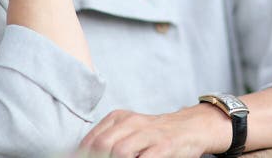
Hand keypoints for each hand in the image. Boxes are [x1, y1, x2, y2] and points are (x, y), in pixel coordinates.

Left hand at [78, 106, 228, 157]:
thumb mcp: (129, 129)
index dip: (81, 155)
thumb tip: (80, 154)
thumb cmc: (154, 134)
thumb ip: (108, 140)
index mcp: (119, 118)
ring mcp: (149, 134)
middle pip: (102, 144)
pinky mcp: (165, 146)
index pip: (91, 140)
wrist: (190, 127)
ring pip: (119, 151)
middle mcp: (132, 123)